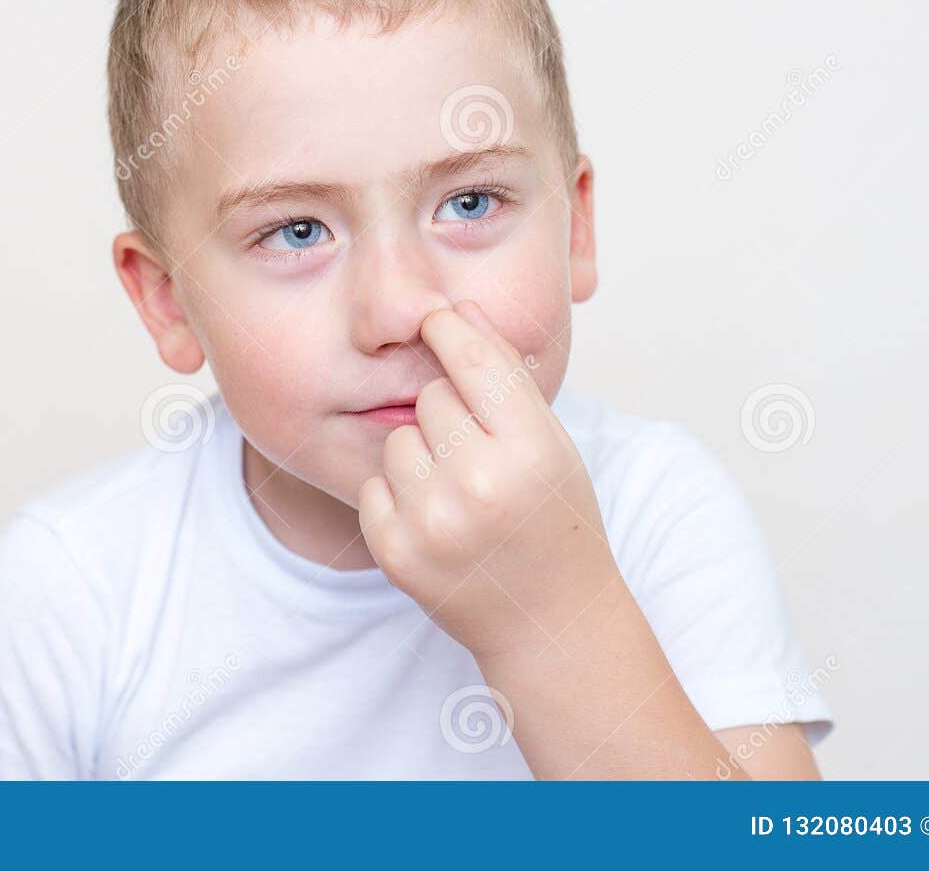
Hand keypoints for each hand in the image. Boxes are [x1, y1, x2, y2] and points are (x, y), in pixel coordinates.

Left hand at [358, 300, 619, 661]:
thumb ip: (506, 376)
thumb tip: (458, 309)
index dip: (450, 328)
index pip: (474, 361)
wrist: (549, 619)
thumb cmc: (554, 519)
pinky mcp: (396, 553)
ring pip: (398, 439)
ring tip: (458, 488)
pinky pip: (374, 483)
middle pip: (431, 397)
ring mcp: (433, 524)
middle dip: (449, 412)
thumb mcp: (551, 442)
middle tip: (478, 452)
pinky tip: (435, 517)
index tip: (436, 316)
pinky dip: (397, 494)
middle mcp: (481, 486)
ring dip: (420, 453)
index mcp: (532, 451)